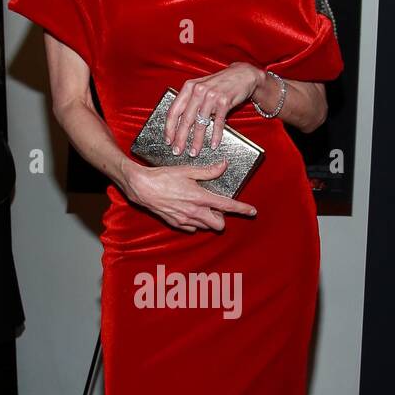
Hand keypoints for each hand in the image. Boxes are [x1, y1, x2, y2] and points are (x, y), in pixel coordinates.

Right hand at [121, 157, 256, 232]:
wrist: (142, 187)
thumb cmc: (163, 177)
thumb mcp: (187, 170)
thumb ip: (208, 171)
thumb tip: (223, 166)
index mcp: (200, 198)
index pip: (227, 206)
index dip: (242, 209)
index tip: (252, 211)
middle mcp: (194, 212)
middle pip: (219, 224)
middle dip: (221, 218)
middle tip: (216, 207)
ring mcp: (185, 220)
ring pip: (205, 227)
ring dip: (208, 219)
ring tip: (201, 206)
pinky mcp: (176, 224)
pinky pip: (192, 228)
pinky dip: (195, 222)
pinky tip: (189, 211)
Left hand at [164, 63, 261, 155]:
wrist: (241, 75)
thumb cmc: (219, 84)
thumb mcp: (200, 87)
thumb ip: (189, 101)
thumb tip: (177, 122)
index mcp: (189, 87)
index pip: (174, 110)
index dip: (169, 128)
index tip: (168, 140)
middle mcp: (198, 91)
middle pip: (186, 120)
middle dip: (180, 138)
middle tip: (177, 151)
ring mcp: (211, 96)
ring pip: (201, 124)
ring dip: (197, 141)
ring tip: (194, 152)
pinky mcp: (224, 102)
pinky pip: (218, 123)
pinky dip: (215, 136)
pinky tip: (213, 145)